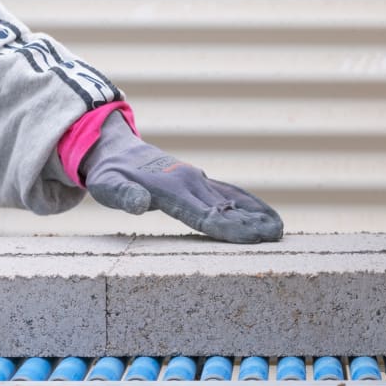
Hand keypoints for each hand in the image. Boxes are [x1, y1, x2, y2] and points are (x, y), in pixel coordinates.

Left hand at [81, 113, 283, 242]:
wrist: (115, 148)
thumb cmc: (109, 174)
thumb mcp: (107, 186)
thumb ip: (123, 196)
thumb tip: (140, 205)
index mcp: (172, 190)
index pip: (206, 214)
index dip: (230, 227)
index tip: (253, 237)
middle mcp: (190, 182)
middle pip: (227, 208)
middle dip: (252, 223)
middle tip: (277, 236)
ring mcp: (197, 180)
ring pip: (233, 198)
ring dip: (257, 212)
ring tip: (279, 227)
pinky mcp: (199, 181)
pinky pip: (228, 192)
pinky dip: (248, 202)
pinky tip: (263, 213)